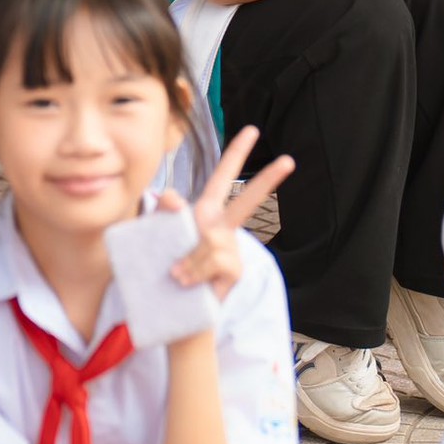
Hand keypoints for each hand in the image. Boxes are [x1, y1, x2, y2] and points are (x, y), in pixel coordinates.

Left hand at [161, 127, 294, 302]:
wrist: (174, 313)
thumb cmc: (165, 272)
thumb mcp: (155, 237)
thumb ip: (161, 212)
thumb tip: (173, 196)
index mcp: (206, 214)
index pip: (221, 178)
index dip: (236, 153)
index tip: (252, 131)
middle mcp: (222, 229)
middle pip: (248, 201)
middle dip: (268, 180)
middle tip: (289, 160)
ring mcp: (232, 250)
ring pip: (210, 240)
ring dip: (188, 258)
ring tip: (176, 274)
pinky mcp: (235, 271)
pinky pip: (213, 260)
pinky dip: (194, 270)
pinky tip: (187, 282)